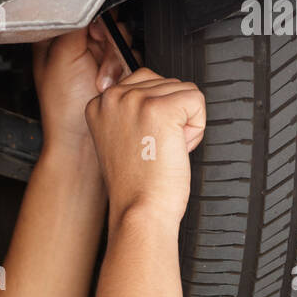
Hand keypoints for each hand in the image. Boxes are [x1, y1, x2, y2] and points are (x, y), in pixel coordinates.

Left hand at [32, 18, 133, 157]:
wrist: (80, 144)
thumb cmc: (63, 108)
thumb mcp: (63, 54)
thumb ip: (75, 23)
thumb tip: (87, 0)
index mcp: (56, 37)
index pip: (82, 7)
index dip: (93, 18)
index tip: (92, 35)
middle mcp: (76, 46)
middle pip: (106, 21)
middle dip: (106, 44)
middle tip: (97, 61)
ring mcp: (95, 60)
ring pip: (120, 40)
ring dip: (114, 60)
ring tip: (102, 82)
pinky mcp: (112, 73)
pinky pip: (128, 58)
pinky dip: (123, 70)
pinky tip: (111, 84)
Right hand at [84, 66, 205, 224]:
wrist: (139, 214)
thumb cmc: (135, 188)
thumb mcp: (122, 139)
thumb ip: (132, 112)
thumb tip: (157, 91)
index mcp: (99, 104)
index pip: (145, 83)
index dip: (155, 117)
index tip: (142, 146)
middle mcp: (113, 97)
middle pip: (166, 84)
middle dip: (171, 118)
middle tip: (153, 152)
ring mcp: (135, 100)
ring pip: (183, 91)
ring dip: (183, 124)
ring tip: (162, 152)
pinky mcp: (161, 109)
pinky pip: (197, 100)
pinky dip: (196, 128)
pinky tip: (176, 149)